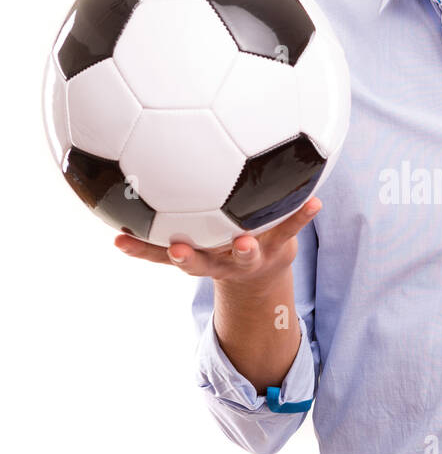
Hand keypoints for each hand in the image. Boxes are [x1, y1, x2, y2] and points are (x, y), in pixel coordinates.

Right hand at [113, 196, 321, 286]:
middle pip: (200, 264)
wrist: (261, 274)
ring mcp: (248, 256)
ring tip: (246, 241)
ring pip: (244, 255)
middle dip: (188, 259)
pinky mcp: (278, 245)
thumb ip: (157, 215)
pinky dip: (301, 216)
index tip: (121, 242)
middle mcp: (218, 260)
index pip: (160, 254)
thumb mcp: (189, 233)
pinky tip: (314, 202)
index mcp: (195, 254)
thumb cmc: (218, 242)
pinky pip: (290, 229)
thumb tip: (116, 180)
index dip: (141, 250)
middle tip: (179, 250)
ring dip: (244, 248)